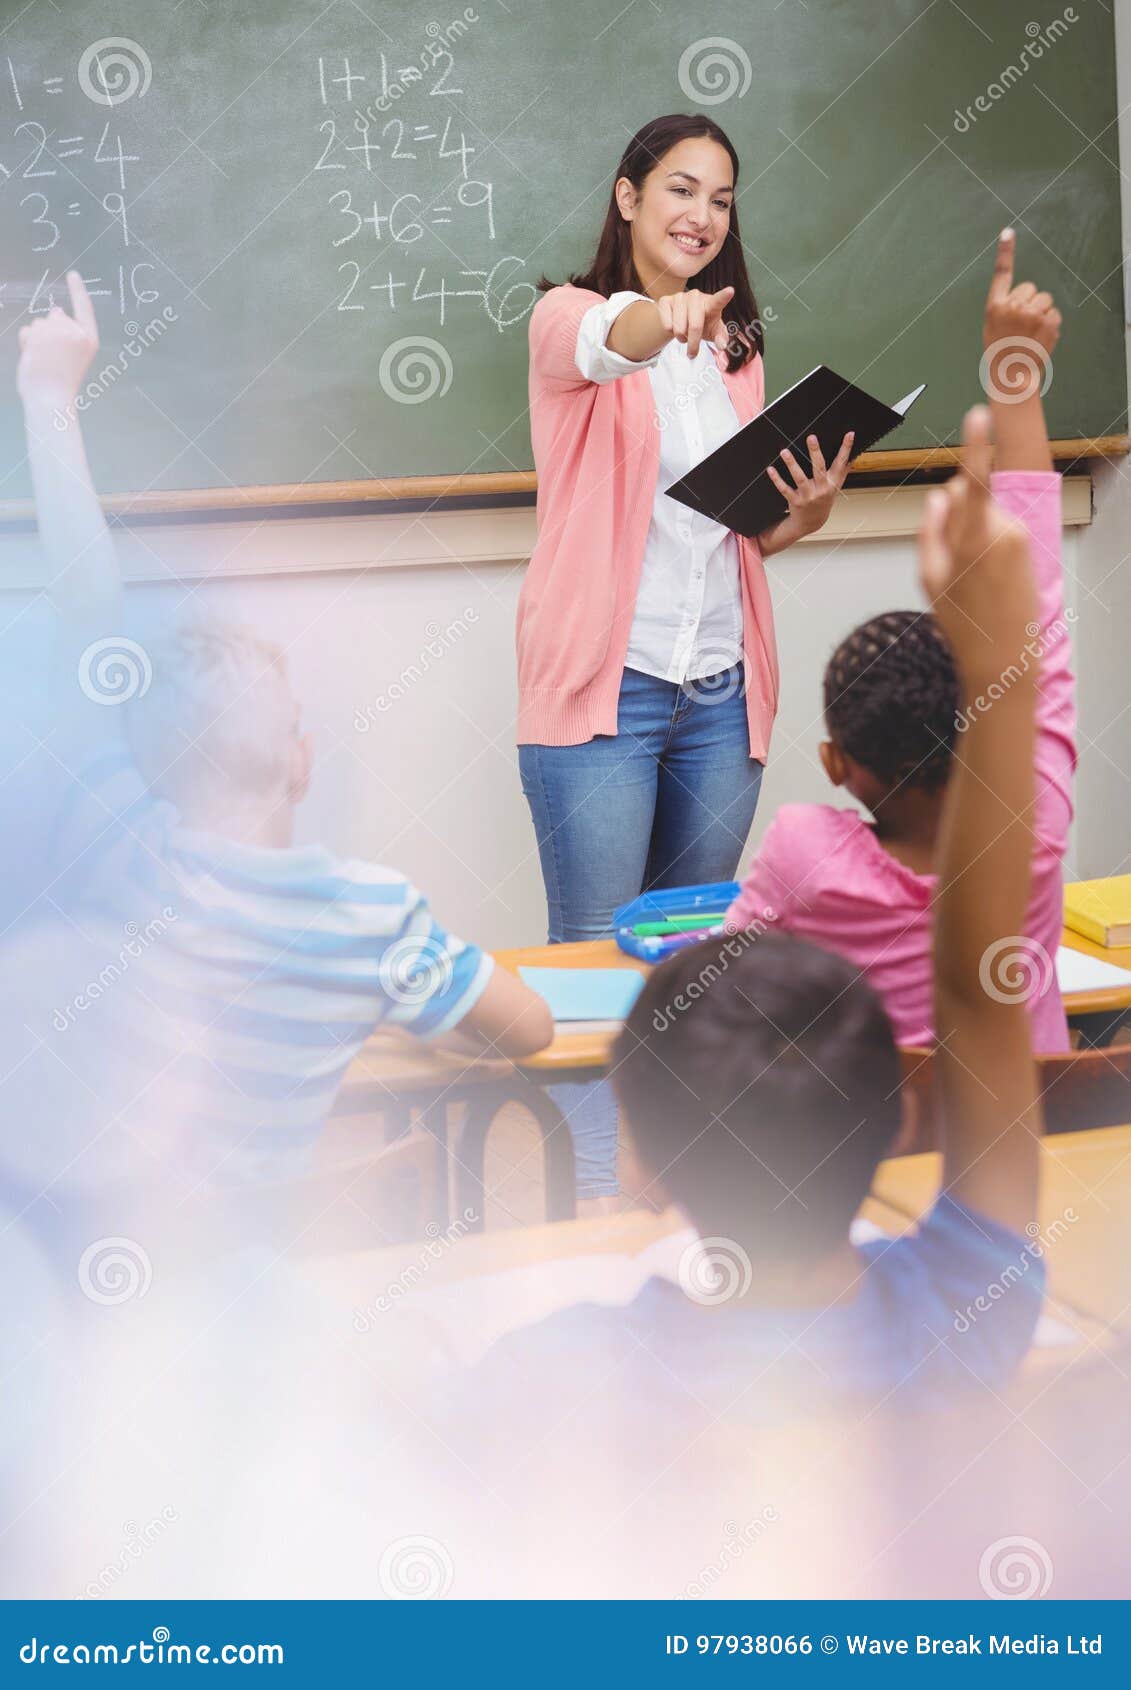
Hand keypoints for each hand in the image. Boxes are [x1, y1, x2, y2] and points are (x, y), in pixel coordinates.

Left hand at [17, 271, 98, 408]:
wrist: (50, 398)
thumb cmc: (63, 382)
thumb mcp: (75, 356)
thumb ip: (68, 334)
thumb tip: (56, 311)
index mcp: (89, 339)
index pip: (85, 309)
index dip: (78, 291)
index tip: (73, 274)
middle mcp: (75, 332)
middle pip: (57, 314)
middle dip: (49, 328)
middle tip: (51, 355)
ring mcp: (56, 331)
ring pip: (39, 322)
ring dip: (36, 338)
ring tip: (43, 359)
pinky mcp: (38, 333)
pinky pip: (27, 329)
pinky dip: (26, 342)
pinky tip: (33, 357)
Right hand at [656, 285, 734, 357]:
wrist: (680, 317)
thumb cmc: (702, 323)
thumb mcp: (713, 331)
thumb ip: (721, 338)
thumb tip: (722, 345)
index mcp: (711, 303)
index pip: (718, 300)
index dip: (724, 296)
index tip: (731, 291)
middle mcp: (696, 296)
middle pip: (695, 326)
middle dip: (693, 344)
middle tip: (692, 353)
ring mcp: (680, 297)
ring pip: (678, 328)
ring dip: (681, 337)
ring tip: (684, 333)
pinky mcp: (665, 301)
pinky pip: (667, 325)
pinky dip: (670, 332)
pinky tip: (673, 325)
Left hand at [764, 430, 853, 537]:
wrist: (812, 521)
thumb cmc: (824, 499)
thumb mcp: (836, 486)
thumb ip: (843, 470)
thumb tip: (853, 453)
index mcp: (833, 483)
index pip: (841, 463)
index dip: (846, 449)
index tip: (850, 434)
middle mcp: (822, 489)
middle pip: (819, 468)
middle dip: (815, 452)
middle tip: (811, 437)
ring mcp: (808, 496)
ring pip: (799, 478)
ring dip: (792, 464)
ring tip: (785, 451)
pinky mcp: (795, 501)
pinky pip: (785, 489)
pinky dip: (777, 479)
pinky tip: (770, 469)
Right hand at [919, 405, 1036, 678]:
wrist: (1000, 655)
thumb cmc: (959, 620)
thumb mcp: (929, 578)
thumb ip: (930, 530)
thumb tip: (939, 494)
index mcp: (970, 540)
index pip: (974, 481)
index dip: (976, 446)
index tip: (981, 414)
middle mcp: (998, 531)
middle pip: (968, 494)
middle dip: (956, 509)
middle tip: (950, 558)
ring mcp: (1014, 537)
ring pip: (983, 511)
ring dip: (973, 530)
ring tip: (972, 575)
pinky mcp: (1025, 544)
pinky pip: (998, 526)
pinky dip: (988, 541)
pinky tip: (987, 575)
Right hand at [981, 228, 1060, 401]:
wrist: (1011, 375)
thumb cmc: (1001, 352)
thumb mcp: (993, 327)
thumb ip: (1006, 308)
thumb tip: (1025, 296)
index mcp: (995, 306)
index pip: (1001, 274)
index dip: (1005, 252)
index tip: (1008, 233)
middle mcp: (1012, 306)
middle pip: (1031, 289)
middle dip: (1031, 302)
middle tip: (1023, 326)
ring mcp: (1030, 313)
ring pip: (1045, 300)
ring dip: (1042, 313)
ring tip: (1032, 333)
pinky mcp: (1047, 320)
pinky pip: (1054, 313)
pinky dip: (1051, 324)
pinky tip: (1040, 338)